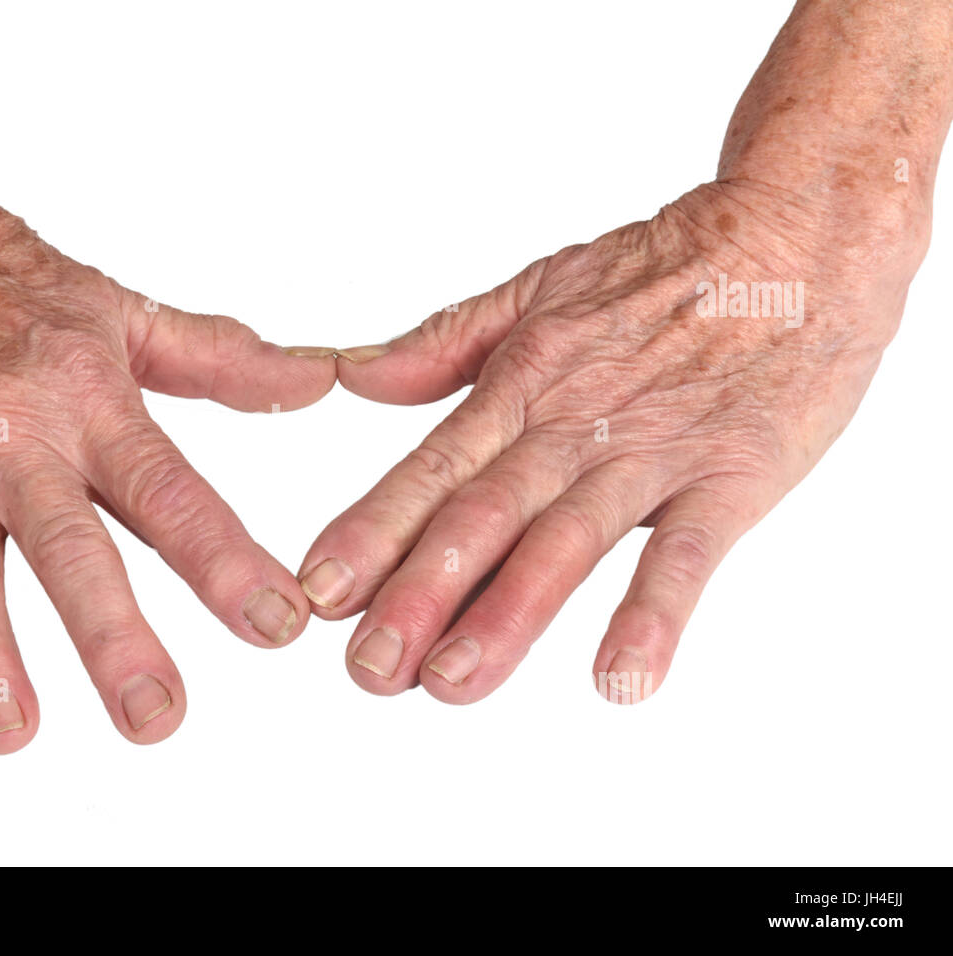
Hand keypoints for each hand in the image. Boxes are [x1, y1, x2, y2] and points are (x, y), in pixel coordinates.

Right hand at [0, 180, 334, 750]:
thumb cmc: (13, 281)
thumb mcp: (127, 313)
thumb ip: (223, 359)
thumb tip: (319, 381)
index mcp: (94, 407)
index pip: (171, 495)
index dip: (226, 561)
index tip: (279, 625)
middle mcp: (18, 442)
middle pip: (72, 548)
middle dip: (114, 635)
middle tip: (156, 715)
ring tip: (8, 731)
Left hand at [299, 180, 925, 703]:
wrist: (795, 235)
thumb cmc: (663, 274)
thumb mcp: (538, 290)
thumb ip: (443, 343)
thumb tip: (354, 374)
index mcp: (520, 385)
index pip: (430, 469)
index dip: (371, 531)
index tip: (319, 591)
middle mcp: (571, 424)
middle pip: (482, 516)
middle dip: (417, 594)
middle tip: (368, 668)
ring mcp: (650, 451)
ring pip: (566, 540)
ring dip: (506, 613)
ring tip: (452, 681)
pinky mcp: (730, 475)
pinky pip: (689, 553)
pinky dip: (653, 614)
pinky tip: (618, 678)